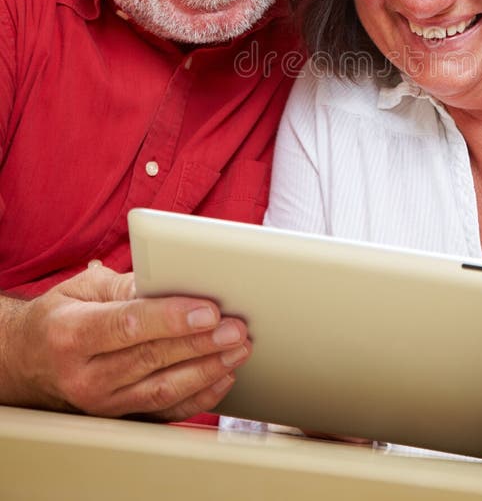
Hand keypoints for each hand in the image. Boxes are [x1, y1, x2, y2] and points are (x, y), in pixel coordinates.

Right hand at [3, 262, 250, 419]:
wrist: (28, 362)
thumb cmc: (60, 318)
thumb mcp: (82, 288)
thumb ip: (126, 284)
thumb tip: (169, 280)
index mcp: (72, 334)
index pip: (129, 326)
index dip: (172, 318)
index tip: (208, 310)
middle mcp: (85, 375)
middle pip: (152, 359)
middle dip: (201, 343)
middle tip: (236, 328)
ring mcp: (102, 403)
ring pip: (163, 390)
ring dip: (208, 370)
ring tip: (238, 349)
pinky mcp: (120, 416)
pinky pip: (166, 410)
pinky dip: (200, 396)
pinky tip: (224, 376)